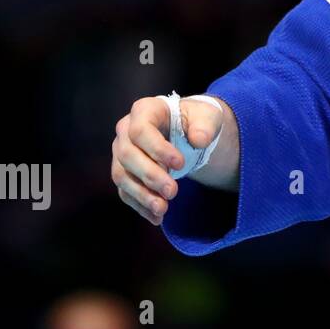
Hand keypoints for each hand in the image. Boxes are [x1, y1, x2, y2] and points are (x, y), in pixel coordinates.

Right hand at [110, 96, 222, 225]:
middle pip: (127, 155)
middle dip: (150, 176)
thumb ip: (205, 126)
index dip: (157, 149)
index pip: (141, 130)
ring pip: (122, 176)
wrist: (187, 130)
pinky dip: (140, 206)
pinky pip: (125, 192)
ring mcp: (121, 153)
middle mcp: (125, 131)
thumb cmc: (196, 120)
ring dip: (142, 195)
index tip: (181, 164)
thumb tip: (198, 140)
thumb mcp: (208, 116)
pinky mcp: (125, 172)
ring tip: (163, 210)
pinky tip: (157, 217)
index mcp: (144, 110)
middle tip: (173, 192)